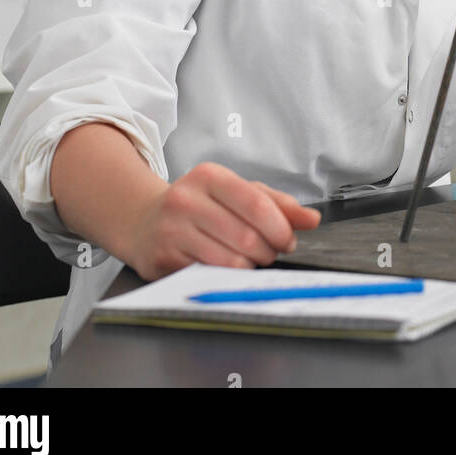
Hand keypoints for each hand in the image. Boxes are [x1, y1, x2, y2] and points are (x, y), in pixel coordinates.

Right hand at [127, 162, 321, 281]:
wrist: (143, 220)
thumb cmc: (198, 206)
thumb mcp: (235, 192)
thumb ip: (276, 203)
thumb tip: (312, 219)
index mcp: (209, 176)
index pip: (254, 202)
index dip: (279, 226)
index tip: (288, 239)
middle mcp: (187, 199)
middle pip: (246, 235)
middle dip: (267, 251)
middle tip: (269, 253)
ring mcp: (172, 230)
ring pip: (229, 260)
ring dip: (250, 267)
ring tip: (250, 261)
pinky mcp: (163, 258)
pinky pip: (209, 276)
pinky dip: (227, 278)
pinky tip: (227, 269)